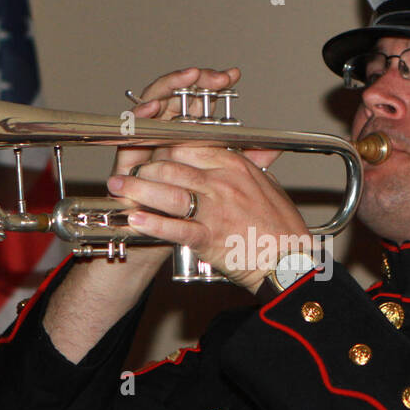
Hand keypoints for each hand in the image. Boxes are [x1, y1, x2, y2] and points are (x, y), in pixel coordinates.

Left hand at [108, 142, 311, 294]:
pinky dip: (151, 223)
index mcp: (235, 166)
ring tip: (118, 190)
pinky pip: (174, 227)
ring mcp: (215, 210)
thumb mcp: (268, 186)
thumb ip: (250, 166)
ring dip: (138, 190)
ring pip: (168, 192)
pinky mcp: (209, 238)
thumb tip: (242, 153)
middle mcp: (222, 183)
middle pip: (172, 165)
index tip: (151, 154)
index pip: (189, 146)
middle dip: (145, 168)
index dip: (164, 148)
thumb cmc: (282, 228)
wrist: (291, 263)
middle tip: (129, 173)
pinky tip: (134, 219)